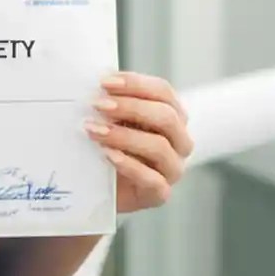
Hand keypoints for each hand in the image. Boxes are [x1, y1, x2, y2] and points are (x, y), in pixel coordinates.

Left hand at [84, 72, 193, 213]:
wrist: (100, 188)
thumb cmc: (109, 147)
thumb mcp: (112, 120)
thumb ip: (111, 103)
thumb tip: (95, 84)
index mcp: (171, 116)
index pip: (163, 92)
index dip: (135, 83)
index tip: (105, 82)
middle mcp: (179, 141)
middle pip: (166, 117)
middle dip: (130, 107)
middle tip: (98, 104)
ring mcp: (172, 168)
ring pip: (159, 147)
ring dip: (124, 135)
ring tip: (95, 130)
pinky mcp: (160, 193)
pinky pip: (152, 180)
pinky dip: (129, 165)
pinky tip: (108, 155)